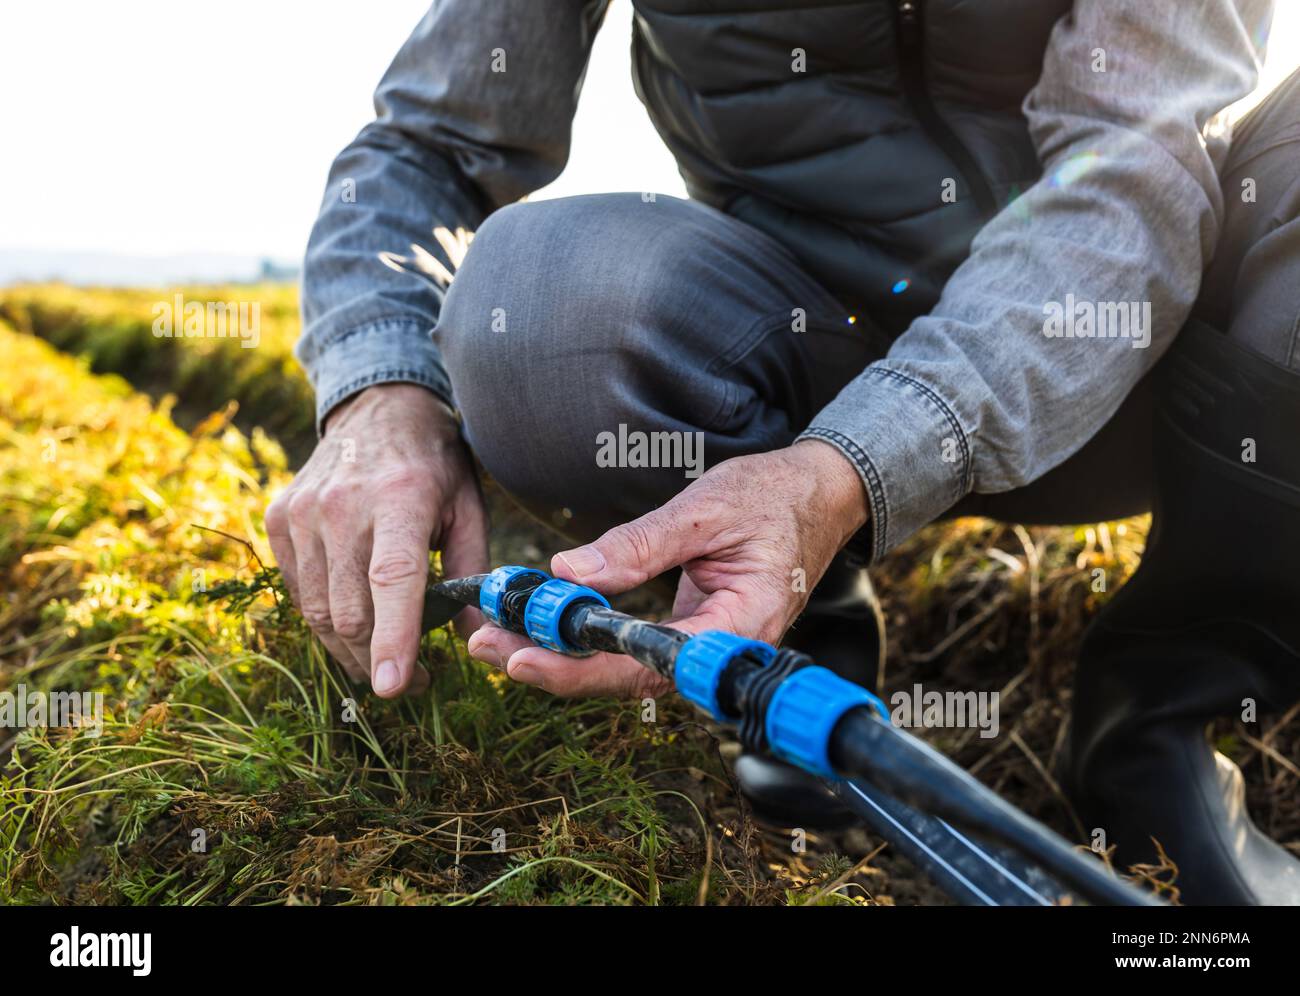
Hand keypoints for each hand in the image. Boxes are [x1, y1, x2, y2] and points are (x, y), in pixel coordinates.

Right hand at [265, 384, 487, 696]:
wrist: (377, 408)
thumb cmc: (433, 464)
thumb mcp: (469, 507)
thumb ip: (473, 571)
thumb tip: (474, 637)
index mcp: (400, 499)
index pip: (391, 580)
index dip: (392, 638)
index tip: (394, 687)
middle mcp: (343, 506)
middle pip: (349, 611)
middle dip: (378, 661)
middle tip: (412, 682)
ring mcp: (303, 513)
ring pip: (319, 611)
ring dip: (350, 651)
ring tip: (382, 663)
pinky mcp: (279, 519)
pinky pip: (300, 590)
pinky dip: (325, 617)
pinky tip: (354, 620)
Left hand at [467, 440, 867, 697]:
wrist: (819, 494)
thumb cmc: (772, 498)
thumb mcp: (703, 511)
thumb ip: (638, 546)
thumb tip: (567, 573)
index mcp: (739, 625)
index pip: (647, 664)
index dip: (581, 669)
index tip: (524, 659)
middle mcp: (721, 650)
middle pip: (627, 677)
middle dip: (553, 667)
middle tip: (487, 645)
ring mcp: (705, 645)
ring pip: (625, 667)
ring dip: (561, 654)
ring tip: (496, 634)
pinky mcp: (690, 631)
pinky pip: (634, 647)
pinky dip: (585, 636)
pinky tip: (542, 624)